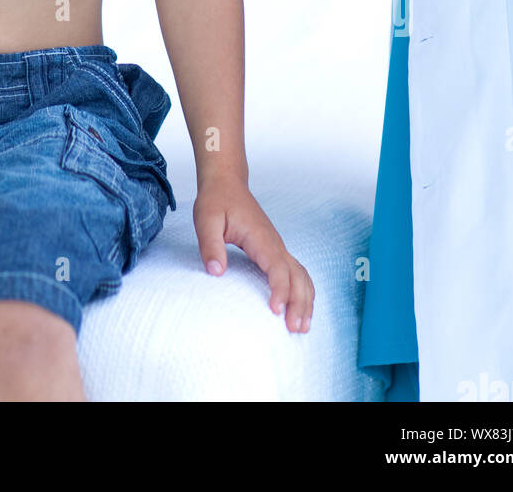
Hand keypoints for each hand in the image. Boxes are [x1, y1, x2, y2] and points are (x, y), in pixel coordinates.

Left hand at [194, 176, 314, 332]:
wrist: (226, 183)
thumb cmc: (216, 200)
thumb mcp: (206, 219)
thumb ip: (210, 244)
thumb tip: (216, 272)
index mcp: (260, 237)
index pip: (277, 267)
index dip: (279, 290)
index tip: (275, 311)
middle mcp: (274, 243)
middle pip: (297, 276)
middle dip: (299, 303)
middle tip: (295, 329)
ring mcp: (277, 246)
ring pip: (301, 275)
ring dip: (305, 300)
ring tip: (303, 326)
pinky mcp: (275, 250)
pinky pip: (296, 272)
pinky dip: (302, 291)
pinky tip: (300, 308)